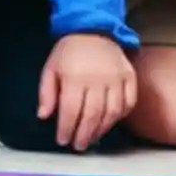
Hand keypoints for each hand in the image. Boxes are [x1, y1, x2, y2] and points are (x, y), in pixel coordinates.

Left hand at [38, 33, 136, 150]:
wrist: (93, 30)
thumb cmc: (68, 52)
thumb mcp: (50, 69)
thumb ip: (46, 93)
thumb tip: (44, 116)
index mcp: (74, 78)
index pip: (71, 110)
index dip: (66, 128)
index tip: (63, 140)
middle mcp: (97, 80)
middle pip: (92, 115)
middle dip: (84, 134)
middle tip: (79, 146)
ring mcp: (117, 79)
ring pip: (112, 112)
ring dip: (102, 129)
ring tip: (93, 138)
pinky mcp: (130, 77)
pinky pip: (129, 102)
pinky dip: (121, 116)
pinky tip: (110, 122)